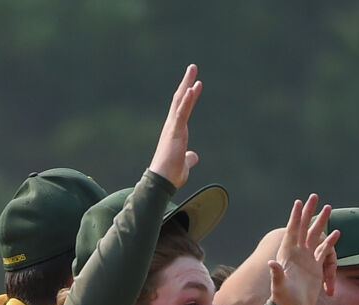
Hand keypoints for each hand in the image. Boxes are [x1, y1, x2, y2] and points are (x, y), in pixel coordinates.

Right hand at [151, 64, 201, 187]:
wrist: (162, 182)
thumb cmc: (171, 175)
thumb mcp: (184, 165)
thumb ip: (189, 158)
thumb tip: (194, 156)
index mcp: (175, 131)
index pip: (183, 109)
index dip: (189, 95)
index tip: (195, 83)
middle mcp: (172, 125)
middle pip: (180, 99)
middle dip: (186, 82)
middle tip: (192, 67)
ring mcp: (172, 127)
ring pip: (180, 101)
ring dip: (187, 84)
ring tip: (193, 69)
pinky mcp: (174, 132)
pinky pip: (181, 112)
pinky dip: (187, 100)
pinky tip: (192, 88)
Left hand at [266, 195, 337, 304]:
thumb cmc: (283, 300)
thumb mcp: (279, 287)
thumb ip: (276, 274)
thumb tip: (271, 263)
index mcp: (288, 254)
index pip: (292, 231)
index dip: (295, 217)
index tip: (299, 202)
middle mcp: (297, 253)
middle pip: (305, 228)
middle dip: (310, 212)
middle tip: (314, 196)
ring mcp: (307, 259)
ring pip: (316, 235)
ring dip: (321, 222)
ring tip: (328, 207)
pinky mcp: (315, 267)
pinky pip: (324, 251)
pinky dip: (330, 241)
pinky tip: (336, 233)